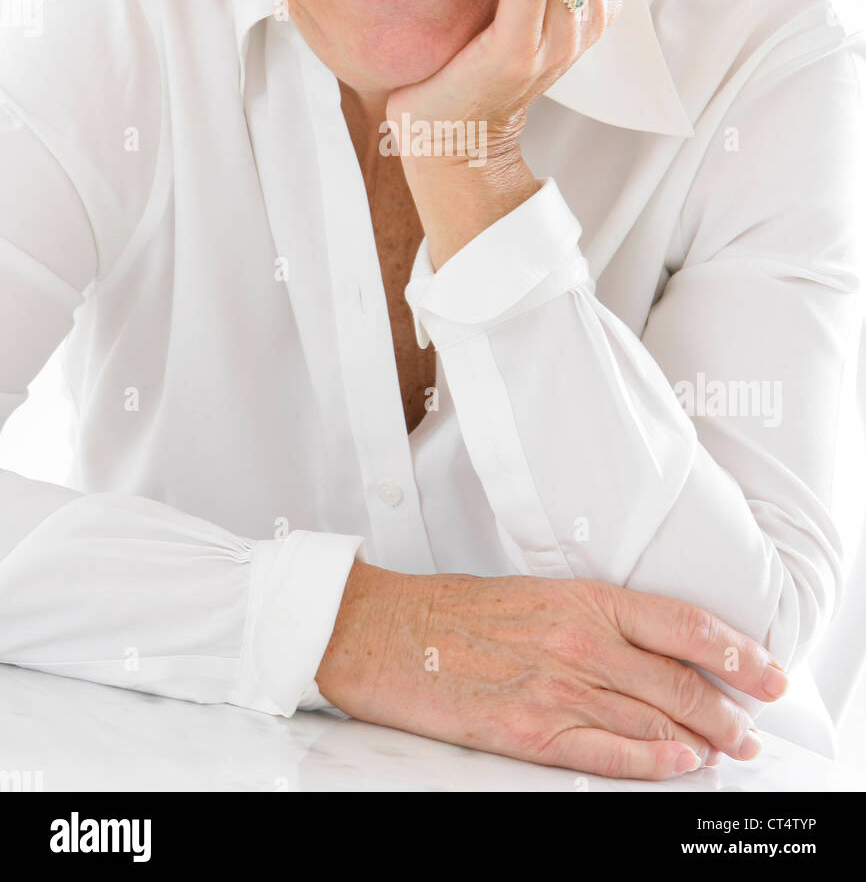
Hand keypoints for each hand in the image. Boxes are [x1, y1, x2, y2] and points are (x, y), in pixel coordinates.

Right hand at [315, 562, 786, 780]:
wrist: (385, 631)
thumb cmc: (453, 612)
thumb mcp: (535, 596)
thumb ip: (592, 622)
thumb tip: (646, 652)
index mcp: (583, 599)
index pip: (682, 624)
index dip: (735, 651)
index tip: (766, 671)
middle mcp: (580, 641)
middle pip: (678, 680)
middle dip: (728, 708)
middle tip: (753, 728)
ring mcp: (556, 687)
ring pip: (652, 717)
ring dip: (701, 738)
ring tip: (727, 749)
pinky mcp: (529, 730)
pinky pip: (606, 750)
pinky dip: (650, 760)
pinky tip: (677, 763)